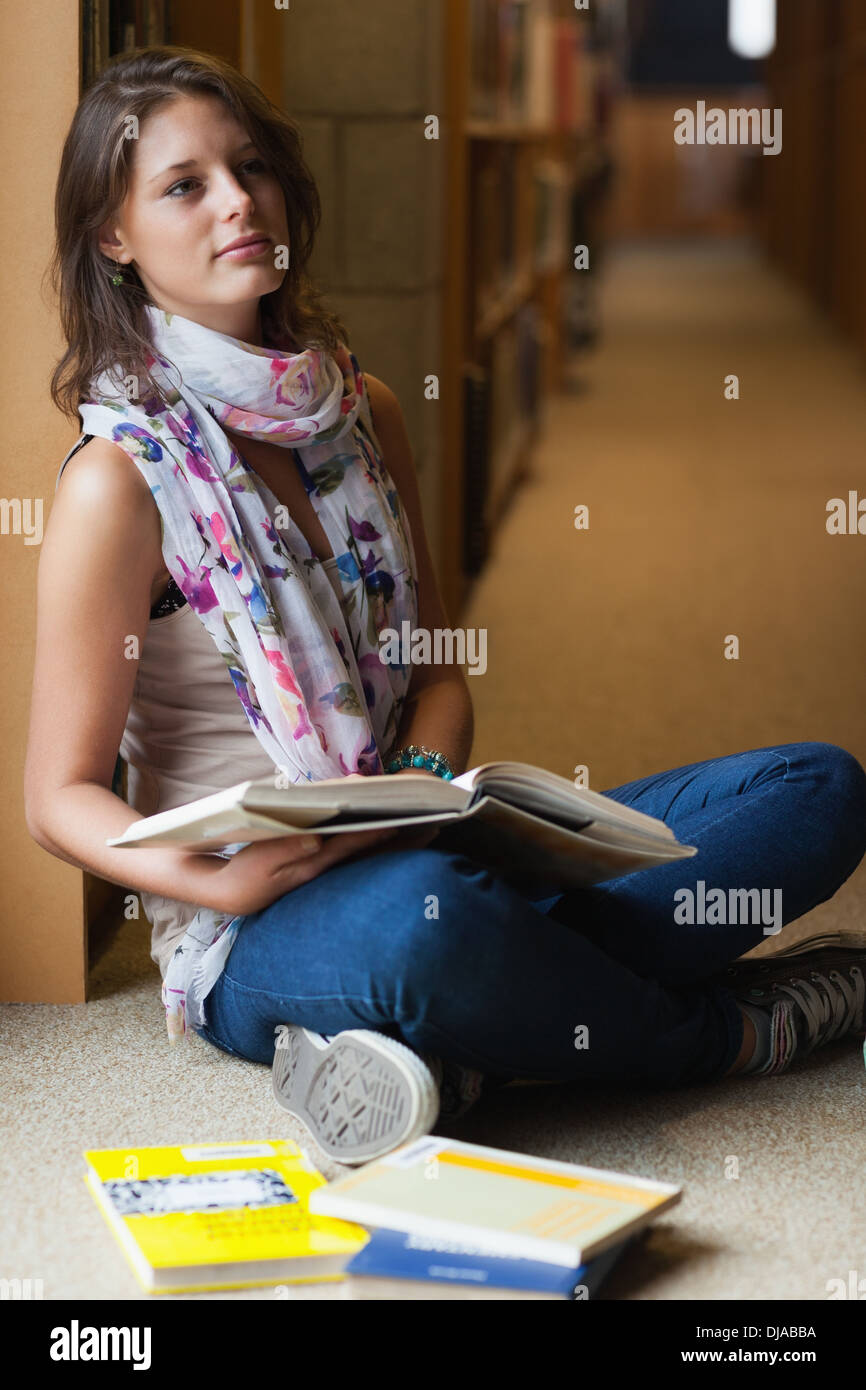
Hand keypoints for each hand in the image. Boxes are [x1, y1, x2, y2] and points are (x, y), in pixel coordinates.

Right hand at [208, 823, 399, 915]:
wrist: (229, 893)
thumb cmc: (243, 875)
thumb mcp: (260, 864)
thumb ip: (288, 850)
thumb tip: (317, 839)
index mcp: (310, 865)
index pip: (349, 845)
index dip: (374, 833)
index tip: (400, 822)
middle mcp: (321, 865)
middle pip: (362, 848)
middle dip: (391, 836)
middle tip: (424, 827)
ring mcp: (318, 864)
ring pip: (356, 847)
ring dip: (381, 835)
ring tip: (409, 823)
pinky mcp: (312, 861)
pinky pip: (344, 847)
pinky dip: (362, 836)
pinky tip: (376, 826)